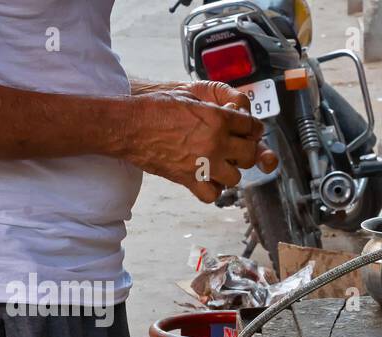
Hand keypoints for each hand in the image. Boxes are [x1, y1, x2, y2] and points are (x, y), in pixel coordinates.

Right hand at [123, 85, 274, 201]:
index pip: (252, 126)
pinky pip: (213, 195)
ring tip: (219, 165)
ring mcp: (204, 163)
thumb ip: (214, 106)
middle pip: (249, 154)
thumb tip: (234, 111)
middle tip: (236, 150)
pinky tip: (207, 181)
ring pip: (236, 177)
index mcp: (217, 117)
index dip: (252, 129)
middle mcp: (215, 141)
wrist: (129, 125)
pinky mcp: (189, 179)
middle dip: (245, 151)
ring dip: (229, 172)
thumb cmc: (155, 107)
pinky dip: (212, 190)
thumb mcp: (189, 96)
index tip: (249, 132)